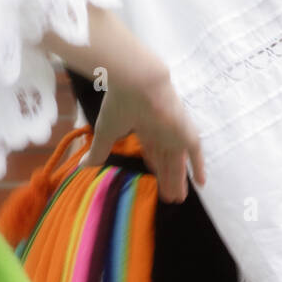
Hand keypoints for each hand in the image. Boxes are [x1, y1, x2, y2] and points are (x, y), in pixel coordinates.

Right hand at [84, 71, 205, 202]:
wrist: (137, 83)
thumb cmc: (119, 104)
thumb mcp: (106, 133)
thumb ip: (98, 151)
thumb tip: (81, 165)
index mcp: (145, 125)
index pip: (151, 149)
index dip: (153, 165)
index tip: (153, 177)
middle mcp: (161, 129)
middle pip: (166, 159)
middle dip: (166, 177)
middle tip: (168, 196)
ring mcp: (174, 131)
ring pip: (178, 161)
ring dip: (178, 180)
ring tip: (178, 198)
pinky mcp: (185, 133)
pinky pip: (195, 153)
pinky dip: (198, 167)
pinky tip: (201, 184)